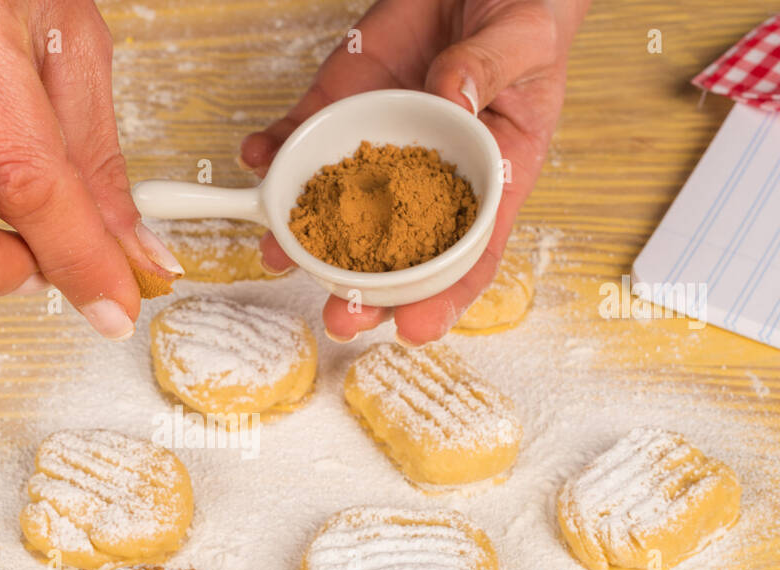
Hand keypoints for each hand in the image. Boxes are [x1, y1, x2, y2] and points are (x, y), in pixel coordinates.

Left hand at [240, 0, 588, 343]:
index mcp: (488, 176)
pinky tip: (256, 162)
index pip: (470, 253)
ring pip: (335, 209)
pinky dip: (272, 155)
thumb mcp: (522, 39)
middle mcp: (425, 178)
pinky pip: (300, 141)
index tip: (416, 329)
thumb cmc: (522, 15)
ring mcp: (376, 149)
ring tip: (276, 254)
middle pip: (394, 252)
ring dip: (302, 238)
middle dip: (363, 291)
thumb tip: (451, 100)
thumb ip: (490, 70)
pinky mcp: (339, 111)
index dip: (445, 297)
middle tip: (340, 316)